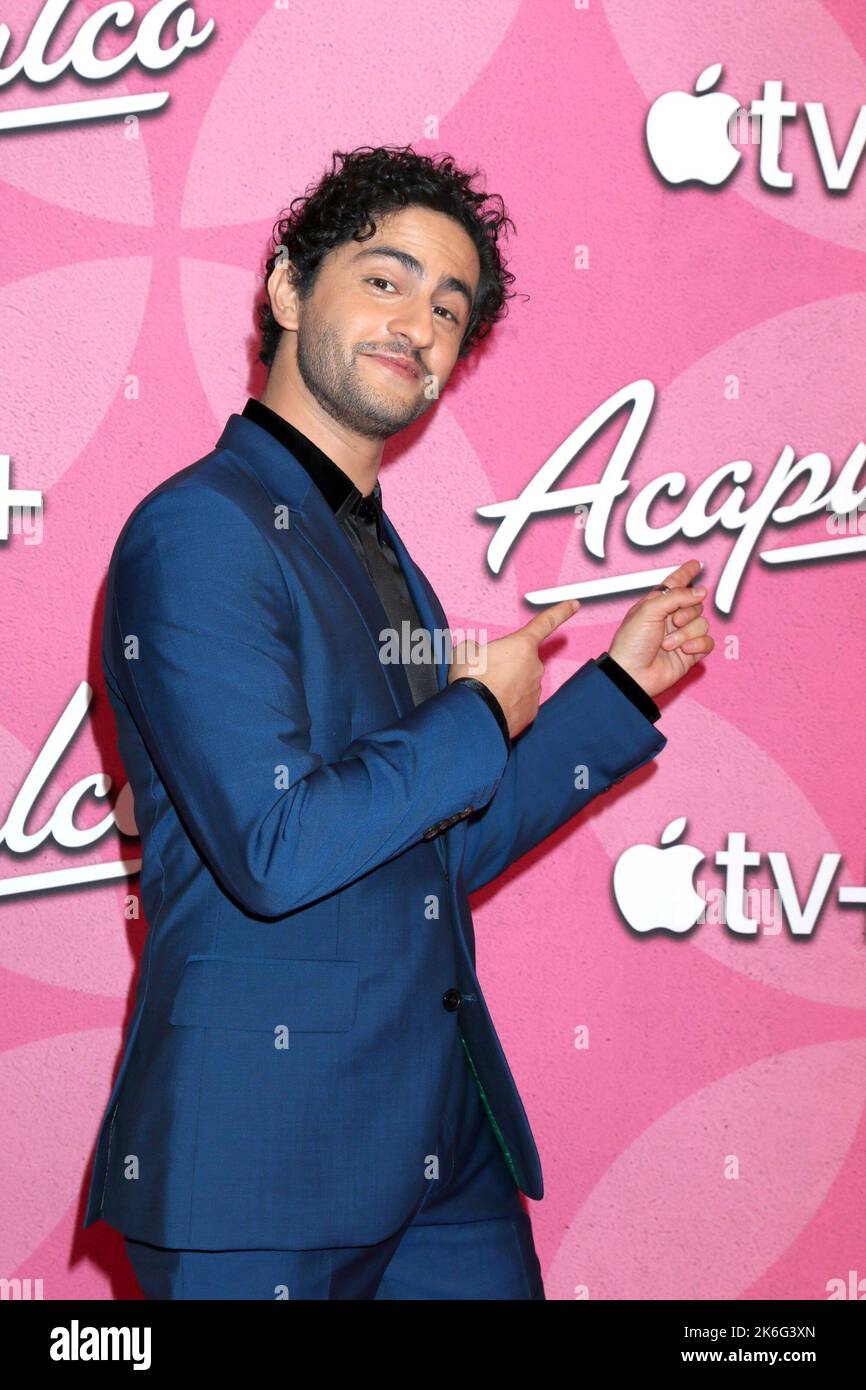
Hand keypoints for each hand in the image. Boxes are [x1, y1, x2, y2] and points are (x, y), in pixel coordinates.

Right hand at [449, 598, 580, 737]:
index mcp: (521, 645)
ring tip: (487, 692)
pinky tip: (493, 707)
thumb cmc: (471, 680)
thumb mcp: (464, 651)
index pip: (545, 623)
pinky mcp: (531, 712)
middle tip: (486, 673)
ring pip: (522, 683)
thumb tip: (475, 652)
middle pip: (523, 660)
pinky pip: (520, 703)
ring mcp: (535, 691)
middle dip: (508, 665)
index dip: (561, 612)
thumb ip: (476, 646)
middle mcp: (534, 666)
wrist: (475, 717)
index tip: (574, 605)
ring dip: (507, 685)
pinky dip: (508, 704)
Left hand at [608, 559, 714, 698]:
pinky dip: (697, 645)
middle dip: (688, 611)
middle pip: (696, 603)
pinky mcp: (691, 653)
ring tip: (667, 644)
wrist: (632, 675)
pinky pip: (708, 642)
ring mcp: (682, 636)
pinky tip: (683, 651)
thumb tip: (702, 591)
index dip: (686, 573)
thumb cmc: (631, 643)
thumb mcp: (648, 610)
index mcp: (657, 604)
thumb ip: (676, 596)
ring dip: (686, 633)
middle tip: (674, 621)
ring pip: (703, 623)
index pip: (675, 584)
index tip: (696, 564)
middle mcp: (671, 618)